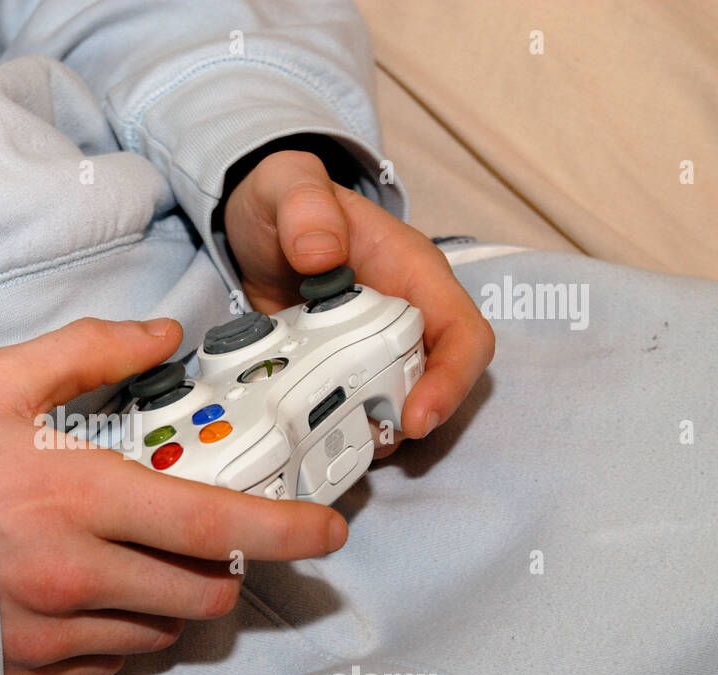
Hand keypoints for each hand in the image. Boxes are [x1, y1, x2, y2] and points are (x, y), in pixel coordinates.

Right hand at [0, 317, 349, 674]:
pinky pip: (112, 660)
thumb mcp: (2, 380)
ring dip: (178, 598)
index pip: (213, 524)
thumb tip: (166, 338)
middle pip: (202, 592)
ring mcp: (54, 631)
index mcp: (82, 498)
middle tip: (210, 538)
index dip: (285, 532)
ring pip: (162, 630)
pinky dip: (127, 630)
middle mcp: (78, 576)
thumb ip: (93, 351)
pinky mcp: (29, 670)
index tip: (328, 533)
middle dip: (227, 568)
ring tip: (147, 561)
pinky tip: (99, 595)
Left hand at [223, 149, 494, 456]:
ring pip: (397, 403)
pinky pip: (353, 407)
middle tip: (367, 443)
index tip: (418, 419)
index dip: (452, 380)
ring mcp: (373, 347)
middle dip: (410, 420)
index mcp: (412, 273)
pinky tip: (307, 437)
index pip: (463, 333)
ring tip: (334, 443)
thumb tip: (320, 254)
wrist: (255, 222)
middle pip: (436, 383)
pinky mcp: (340, 368)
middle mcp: (405, 316)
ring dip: (374, 431)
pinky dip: (337, 426)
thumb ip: (305, 208)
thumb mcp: (289, 187)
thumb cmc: (286, 198)